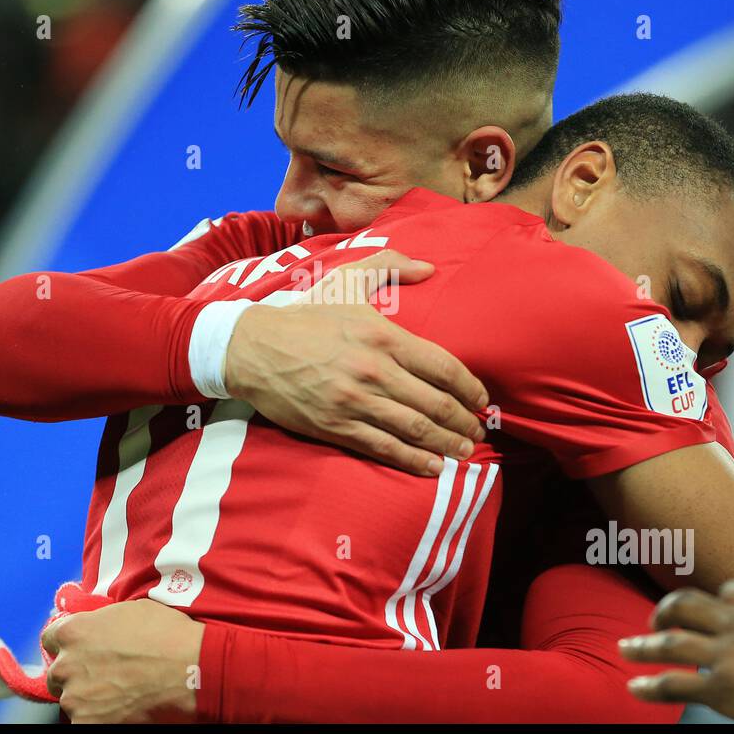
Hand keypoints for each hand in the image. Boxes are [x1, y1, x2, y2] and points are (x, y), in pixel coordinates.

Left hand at [41, 598, 203, 722]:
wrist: (191, 668)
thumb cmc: (167, 636)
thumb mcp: (130, 611)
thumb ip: (101, 622)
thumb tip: (97, 628)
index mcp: (74, 632)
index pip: (51, 639)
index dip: (69, 644)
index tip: (82, 649)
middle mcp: (66, 665)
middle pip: (58, 674)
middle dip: (76, 674)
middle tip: (105, 675)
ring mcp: (75, 699)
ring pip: (72, 701)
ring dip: (88, 698)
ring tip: (120, 694)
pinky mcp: (87, 724)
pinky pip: (84, 721)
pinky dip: (99, 718)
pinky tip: (121, 711)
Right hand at [224, 250, 488, 476]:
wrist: (251, 347)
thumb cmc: (304, 314)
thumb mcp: (346, 279)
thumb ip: (391, 267)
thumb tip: (429, 268)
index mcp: (382, 335)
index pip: (443, 367)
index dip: (469, 387)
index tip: (482, 399)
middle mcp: (374, 370)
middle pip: (435, 403)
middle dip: (464, 420)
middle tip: (479, 431)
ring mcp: (355, 401)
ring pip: (414, 429)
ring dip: (446, 443)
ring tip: (464, 451)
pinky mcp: (336, 426)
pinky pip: (382, 447)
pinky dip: (412, 460)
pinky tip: (432, 467)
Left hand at [617, 579, 733, 722]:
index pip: (729, 591)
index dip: (718, 601)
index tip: (713, 608)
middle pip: (687, 605)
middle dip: (665, 612)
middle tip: (654, 620)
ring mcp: (727, 652)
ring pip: (672, 643)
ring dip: (644, 646)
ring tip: (625, 647)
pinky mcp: (721, 686)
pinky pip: (676, 684)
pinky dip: (651, 686)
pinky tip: (635, 687)